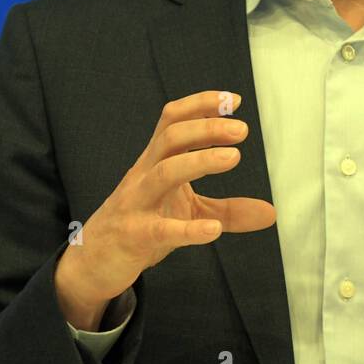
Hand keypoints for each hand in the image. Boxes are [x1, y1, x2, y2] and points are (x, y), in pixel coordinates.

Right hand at [55, 89, 275, 329]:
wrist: (92, 263)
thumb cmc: (142, 226)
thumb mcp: (187, 214)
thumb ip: (227, 211)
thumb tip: (271, 213)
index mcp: (154, 161)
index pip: (173, 120)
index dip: (201, 105)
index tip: (234, 100)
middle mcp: (143, 174)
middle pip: (171, 137)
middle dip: (207, 128)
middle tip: (242, 130)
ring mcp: (136, 204)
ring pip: (164, 172)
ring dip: (200, 161)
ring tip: (234, 157)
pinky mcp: (134, 236)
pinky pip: (160, 229)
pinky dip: (188, 229)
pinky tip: (214, 230)